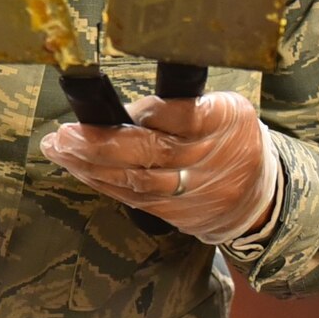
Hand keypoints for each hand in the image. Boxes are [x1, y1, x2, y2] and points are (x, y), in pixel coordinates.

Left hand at [41, 90, 277, 244]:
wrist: (259, 197)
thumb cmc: (229, 137)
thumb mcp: (221, 108)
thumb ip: (181, 104)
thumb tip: (129, 110)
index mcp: (222, 122)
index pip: (185, 115)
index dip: (149, 112)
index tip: (115, 106)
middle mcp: (207, 158)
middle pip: (152, 153)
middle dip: (101, 144)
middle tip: (65, 135)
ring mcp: (192, 191)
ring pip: (136, 180)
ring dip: (90, 165)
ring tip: (59, 149)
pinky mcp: (176, 213)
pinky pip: (133, 198)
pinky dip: (102, 183)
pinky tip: (77, 168)